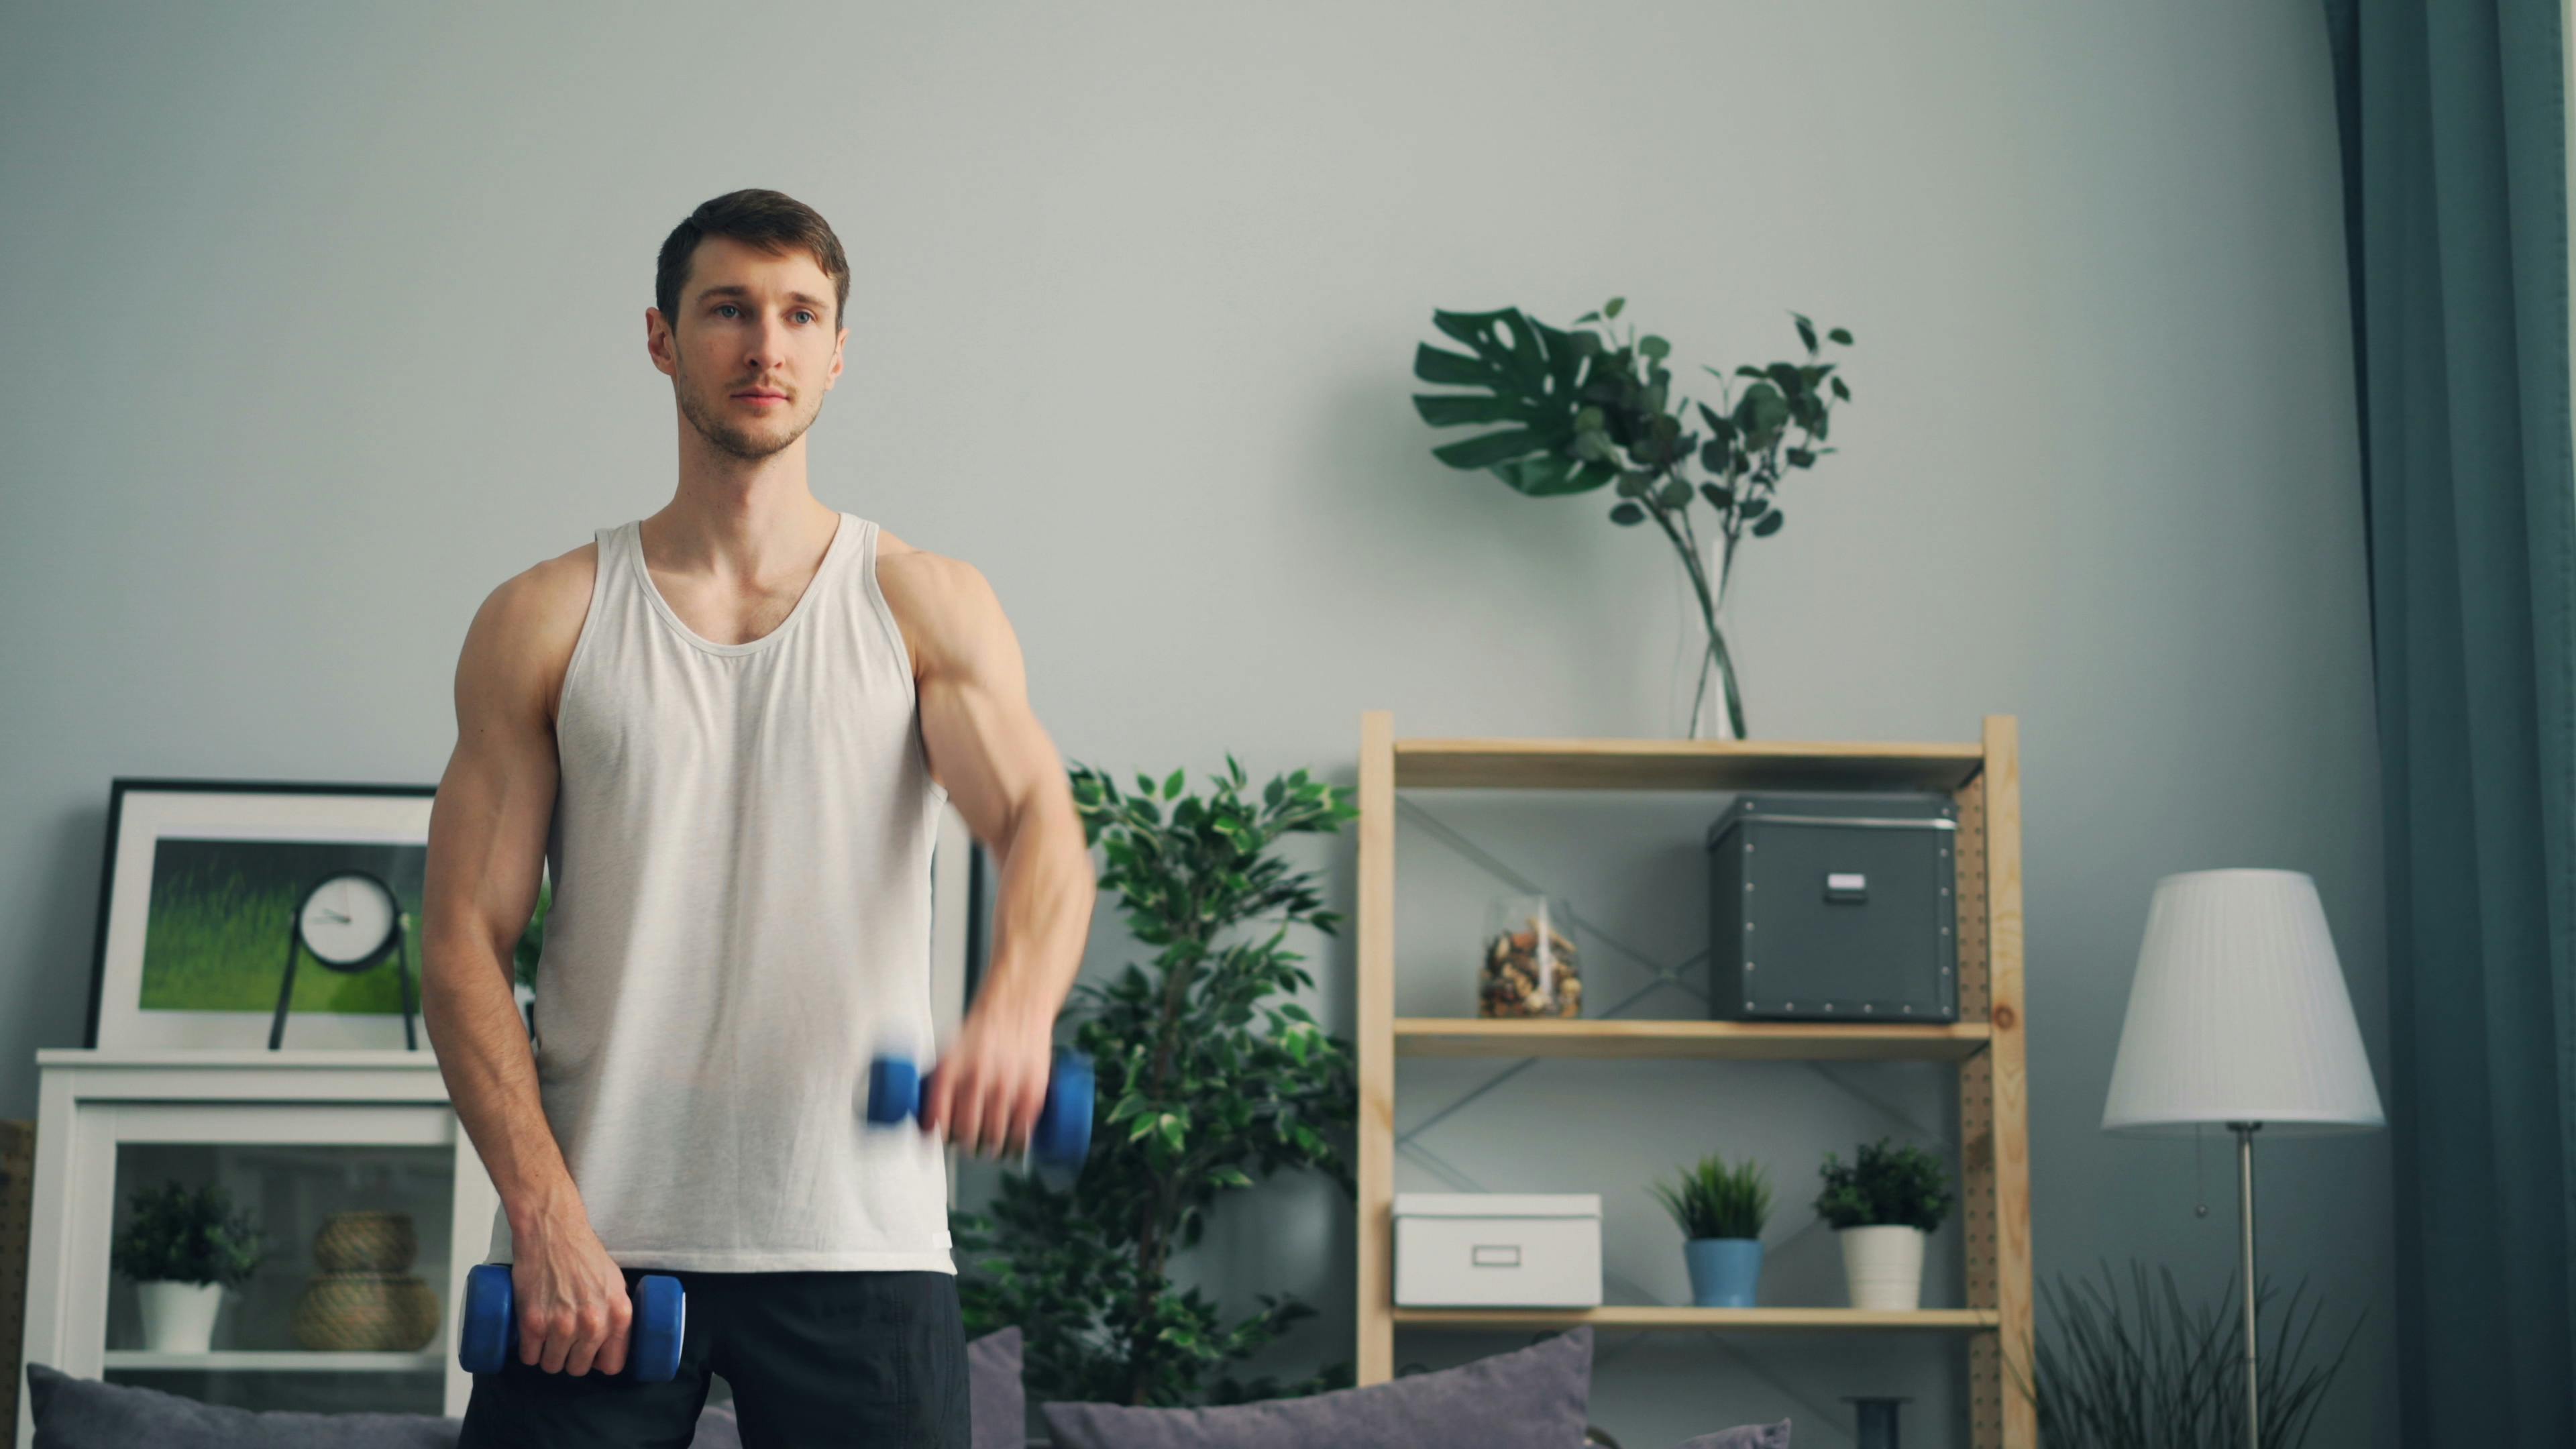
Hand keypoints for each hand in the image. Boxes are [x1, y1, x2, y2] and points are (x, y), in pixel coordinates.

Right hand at [509, 1201, 632, 1375]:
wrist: (552, 1231)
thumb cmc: (583, 1253)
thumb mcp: (614, 1282)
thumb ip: (615, 1312)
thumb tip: (612, 1339)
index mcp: (619, 1316)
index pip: (613, 1365)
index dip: (599, 1362)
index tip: (590, 1355)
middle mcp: (593, 1325)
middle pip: (579, 1368)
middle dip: (570, 1358)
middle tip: (563, 1340)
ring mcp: (562, 1326)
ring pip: (552, 1366)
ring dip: (547, 1356)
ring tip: (546, 1336)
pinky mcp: (533, 1323)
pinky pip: (529, 1357)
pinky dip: (528, 1351)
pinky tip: (531, 1336)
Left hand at [920, 996, 1053, 1159]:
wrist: (1017, 1005)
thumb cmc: (983, 1028)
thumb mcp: (951, 1050)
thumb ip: (941, 1081)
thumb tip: (927, 1114)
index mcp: (951, 1068)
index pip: (937, 1116)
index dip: (935, 1134)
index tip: (937, 1140)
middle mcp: (977, 1077)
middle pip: (967, 1130)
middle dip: (965, 1144)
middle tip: (968, 1146)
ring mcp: (1006, 1084)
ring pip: (995, 1134)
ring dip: (991, 1148)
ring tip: (990, 1149)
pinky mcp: (1032, 1087)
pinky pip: (1023, 1127)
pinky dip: (1017, 1142)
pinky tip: (1013, 1145)